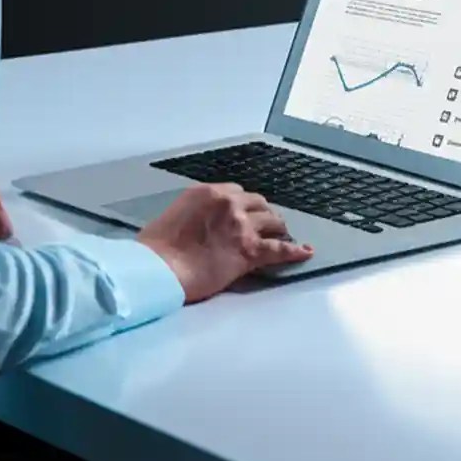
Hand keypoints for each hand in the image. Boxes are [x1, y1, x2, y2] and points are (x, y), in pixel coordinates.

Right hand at [136, 183, 312, 303]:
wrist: (158, 268)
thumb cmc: (156, 248)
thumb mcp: (173, 216)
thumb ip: (195, 215)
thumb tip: (201, 224)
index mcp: (206, 193)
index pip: (237, 192)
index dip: (244, 205)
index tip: (246, 213)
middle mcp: (228, 203)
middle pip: (258, 203)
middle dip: (263, 213)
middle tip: (265, 224)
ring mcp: (241, 226)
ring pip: (273, 221)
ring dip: (278, 228)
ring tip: (282, 235)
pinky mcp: (249, 250)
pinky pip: (280, 249)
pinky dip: (294, 251)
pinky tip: (304, 252)